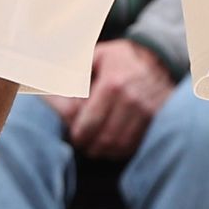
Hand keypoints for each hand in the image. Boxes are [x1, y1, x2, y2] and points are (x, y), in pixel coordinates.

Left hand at [67, 37, 174, 157]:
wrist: (159, 60)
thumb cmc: (119, 59)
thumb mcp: (94, 57)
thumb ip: (71, 74)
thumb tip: (49, 92)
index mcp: (112, 83)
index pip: (88, 123)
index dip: (77, 134)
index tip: (73, 134)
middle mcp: (132, 100)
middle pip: (103, 138)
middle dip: (88, 145)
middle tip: (82, 143)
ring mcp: (147, 112)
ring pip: (119, 146)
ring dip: (103, 150)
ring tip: (95, 145)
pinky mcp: (157, 121)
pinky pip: (135, 145)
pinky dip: (119, 150)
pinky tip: (111, 144)